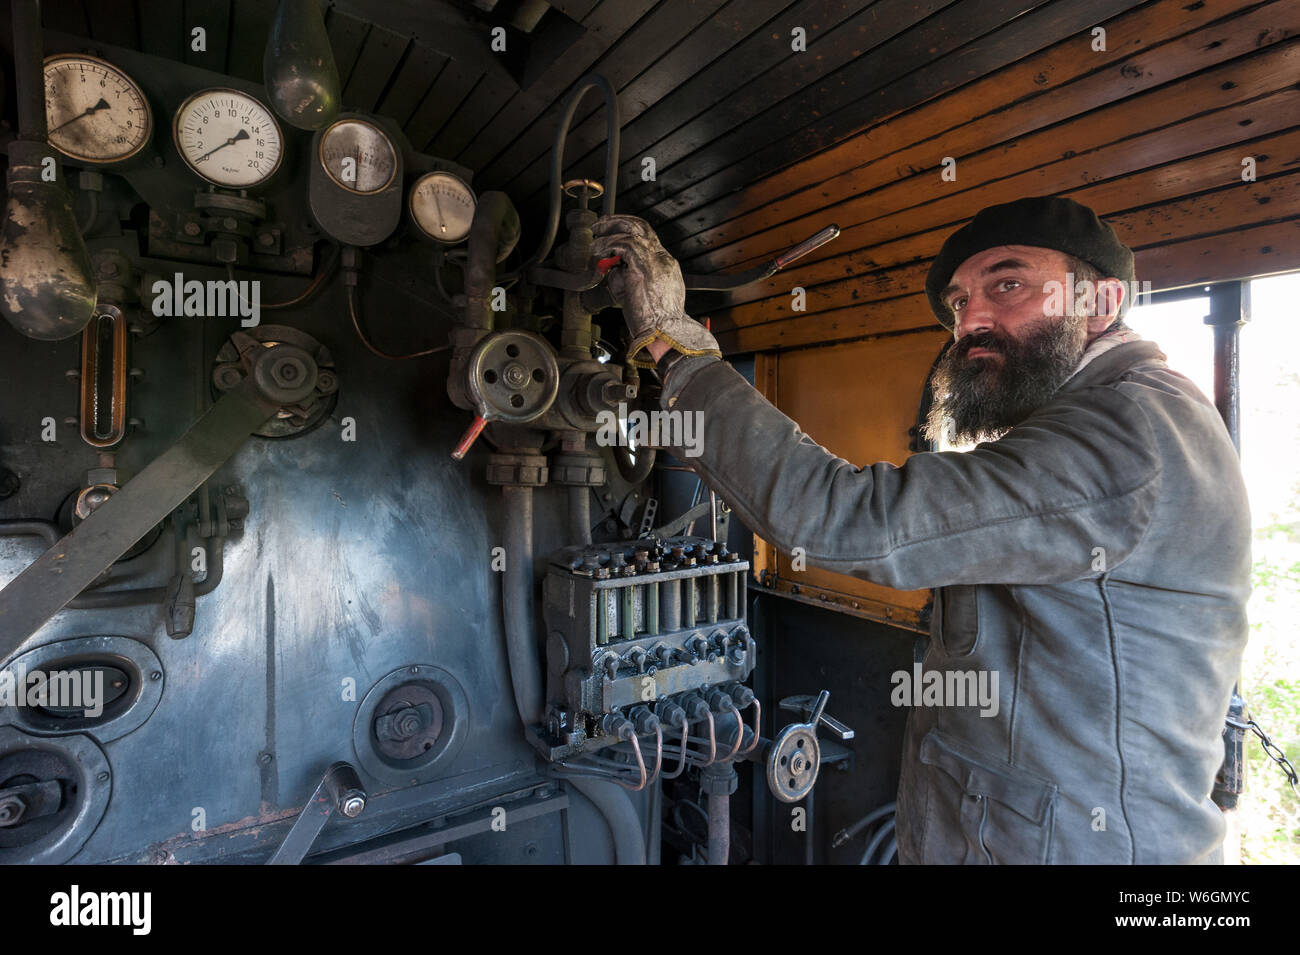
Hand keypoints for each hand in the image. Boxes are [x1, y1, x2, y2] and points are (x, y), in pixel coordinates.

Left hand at [592, 214, 719, 368]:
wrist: (665, 334)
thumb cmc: (653, 323)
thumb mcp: (638, 294)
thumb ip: (625, 278)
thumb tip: (610, 268)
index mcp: (665, 265)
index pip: (646, 239)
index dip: (626, 232)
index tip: (610, 234)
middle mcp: (663, 258)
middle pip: (642, 226)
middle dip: (619, 221)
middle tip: (600, 224)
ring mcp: (656, 260)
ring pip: (632, 231)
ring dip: (609, 231)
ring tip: (594, 236)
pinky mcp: (644, 266)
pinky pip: (623, 244)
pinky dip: (607, 244)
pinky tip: (597, 250)